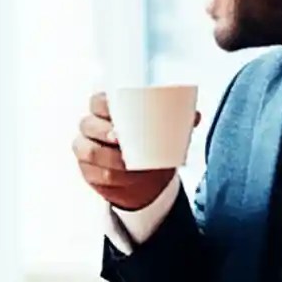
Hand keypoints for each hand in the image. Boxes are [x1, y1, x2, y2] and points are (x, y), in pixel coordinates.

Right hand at [73, 92, 199, 210]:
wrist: (143, 180)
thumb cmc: (150, 147)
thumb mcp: (163, 132)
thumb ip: (178, 120)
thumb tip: (194, 116)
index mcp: (107, 110)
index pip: (97, 101)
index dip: (103, 105)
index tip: (116, 112)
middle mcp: (91, 126)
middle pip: (88, 124)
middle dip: (103, 131)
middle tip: (121, 139)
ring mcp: (86, 148)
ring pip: (89, 150)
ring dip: (108, 158)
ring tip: (126, 163)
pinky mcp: (86, 170)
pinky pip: (93, 173)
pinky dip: (108, 175)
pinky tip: (120, 176)